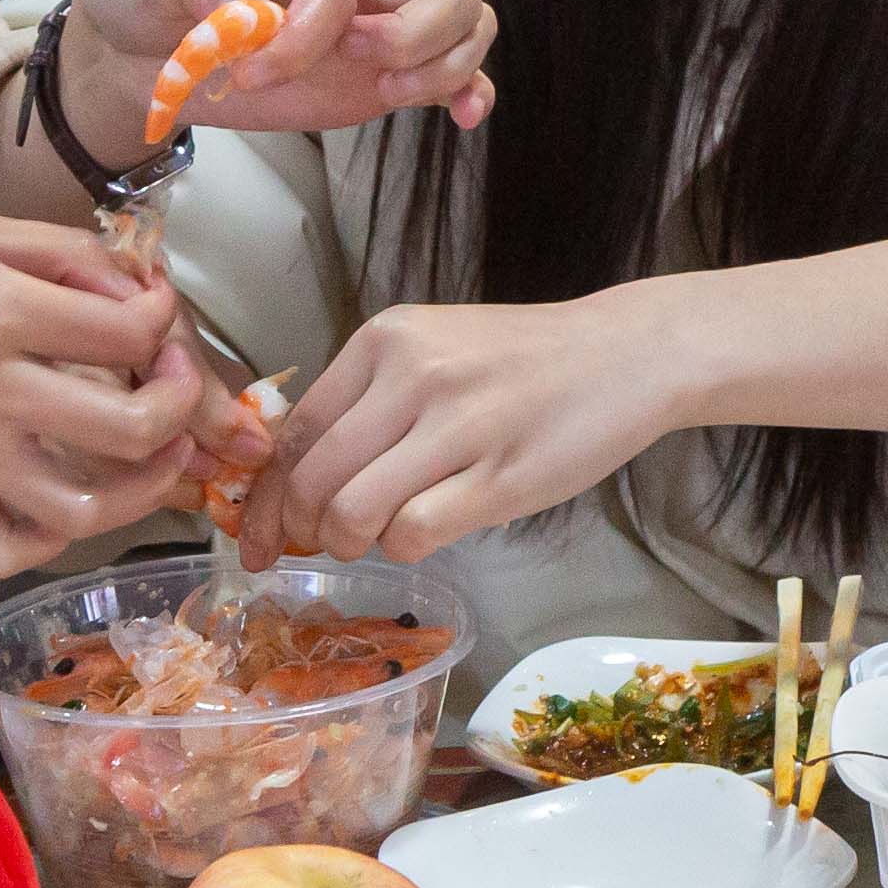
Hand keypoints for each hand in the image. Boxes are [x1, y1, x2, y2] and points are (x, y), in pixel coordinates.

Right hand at [0, 209, 204, 572]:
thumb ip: (61, 254)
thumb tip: (134, 284)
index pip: (128, 332)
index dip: (164, 315)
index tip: (154, 302)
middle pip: (127, 430)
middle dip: (181, 404)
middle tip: (175, 374)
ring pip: (81, 512)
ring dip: (143, 487)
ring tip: (157, 449)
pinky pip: (10, 547)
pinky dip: (56, 539)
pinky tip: (77, 496)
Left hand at [63, 0, 494, 144]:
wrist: (137, 52)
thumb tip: (249, 6)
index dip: (304, 38)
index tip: (249, 73)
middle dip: (412, 40)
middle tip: (361, 70)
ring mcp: (368, 29)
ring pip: (461, 24)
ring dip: (444, 66)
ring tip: (391, 93)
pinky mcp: (370, 74)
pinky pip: (447, 72)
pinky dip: (468, 90)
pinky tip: (463, 117)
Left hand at [249, 296, 680, 565]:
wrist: (626, 354)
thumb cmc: (526, 360)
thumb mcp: (435, 349)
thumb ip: (372, 398)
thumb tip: (301, 475)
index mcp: (385, 340)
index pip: (296, 430)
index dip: (268, 495)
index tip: (262, 533)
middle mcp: (412, 374)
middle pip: (313, 477)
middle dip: (304, 528)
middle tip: (324, 543)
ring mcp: (456, 425)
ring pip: (354, 511)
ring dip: (352, 543)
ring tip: (378, 537)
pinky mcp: (498, 476)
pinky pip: (414, 533)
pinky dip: (405, 547)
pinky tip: (426, 532)